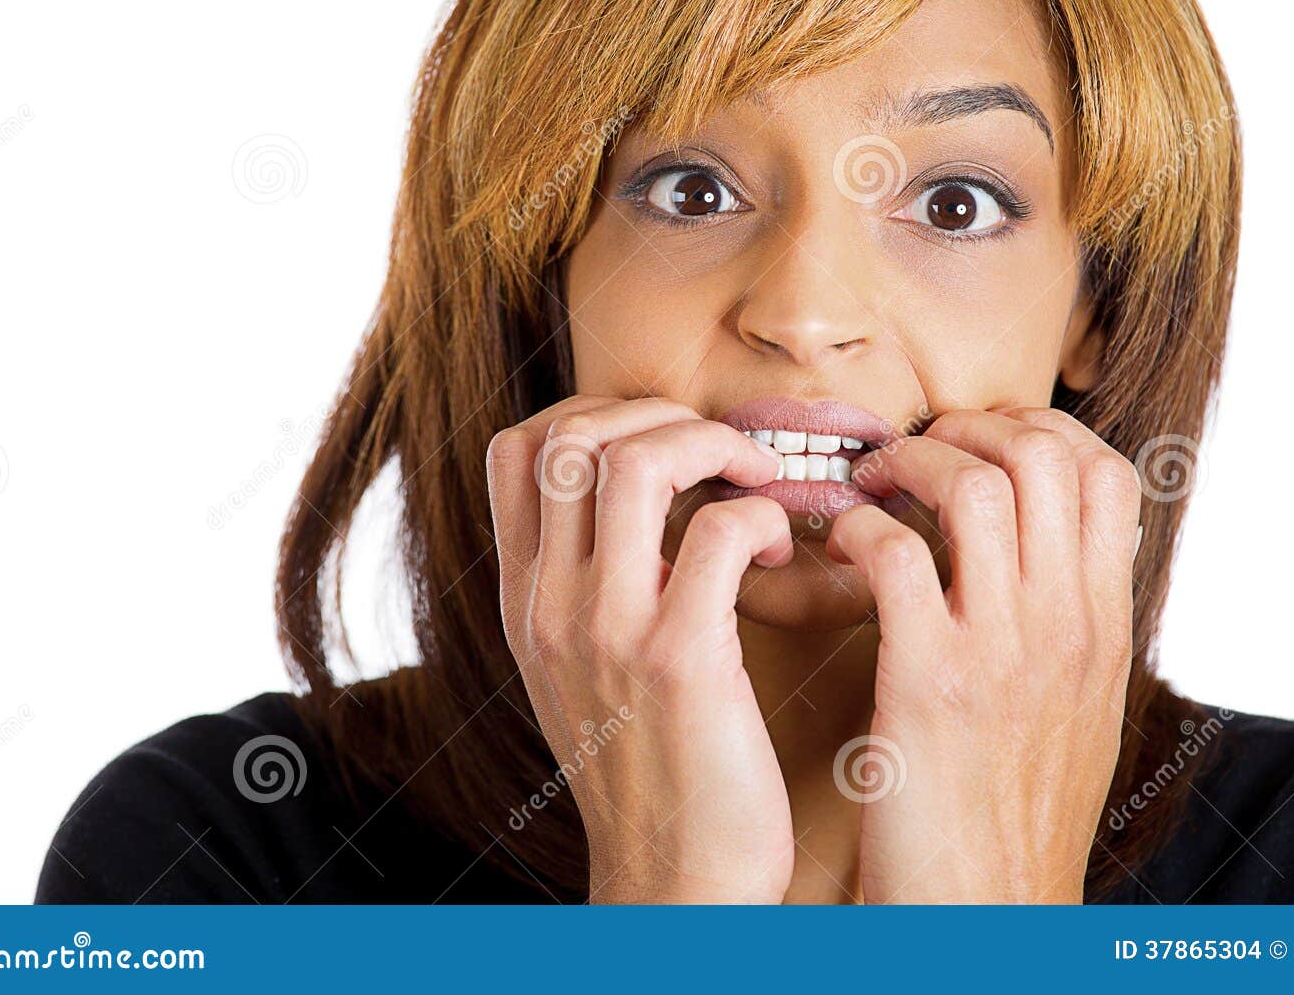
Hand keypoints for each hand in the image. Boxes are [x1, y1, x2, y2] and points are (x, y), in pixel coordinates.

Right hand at [486, 395, 795, 902]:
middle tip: (718, 451)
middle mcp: (550, 607)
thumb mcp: (580, 669)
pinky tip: (778, 551)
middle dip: (659, 412)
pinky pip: (719, 530)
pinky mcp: (679, 660)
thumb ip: (584, 584)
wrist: (674, 884)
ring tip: (753, 481)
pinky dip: (761, 515)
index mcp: (524, 601)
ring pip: (634, 462)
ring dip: (711, 445)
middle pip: (571, 435)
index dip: (593, 410)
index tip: (659, 438)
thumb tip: (628, 498)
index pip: (515, 449)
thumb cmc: (650, 767)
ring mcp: (606, 631)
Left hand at [828, 407, 1138, 902]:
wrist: (988, 917)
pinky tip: (844, 545)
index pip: (1110, 474)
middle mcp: (1067, 628)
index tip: (983, 437)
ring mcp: (1002, 652)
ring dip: (912, 461)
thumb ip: (1069, 625)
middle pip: (1048, 456)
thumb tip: (1047, 552)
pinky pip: (897, 554)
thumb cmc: (1015, 814)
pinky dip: (860, 527)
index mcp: (1104, 629)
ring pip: (976, 487)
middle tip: (920, 445)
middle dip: (973, 425)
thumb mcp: (1079, 712)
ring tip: (873, 481)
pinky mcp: (928, 683)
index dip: (1043, 428)